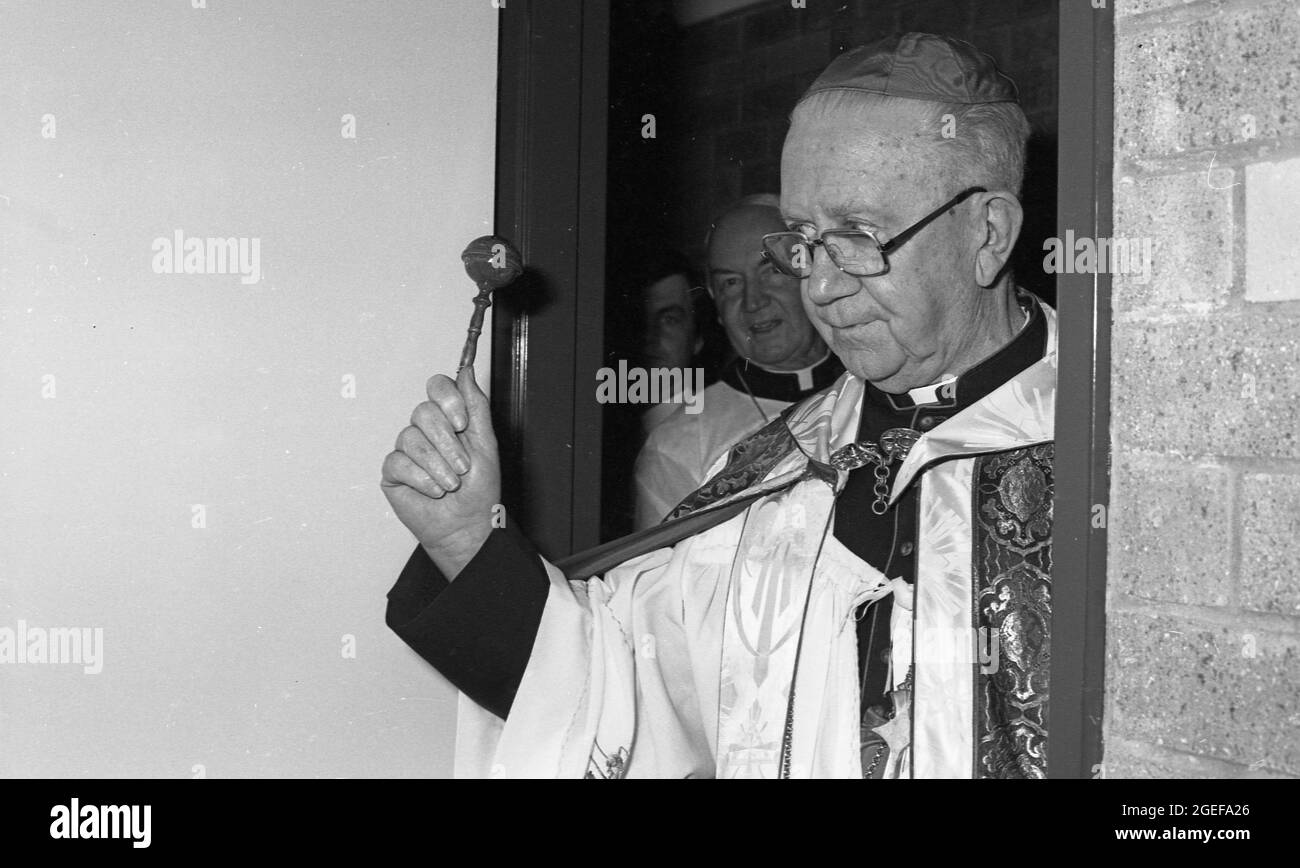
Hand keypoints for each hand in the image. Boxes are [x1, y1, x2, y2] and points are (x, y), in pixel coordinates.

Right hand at [381, 364, 500, 578]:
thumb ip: (476, 406)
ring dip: (437, 466)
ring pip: (410, 438)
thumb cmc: (480, 489)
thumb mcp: (486, 443)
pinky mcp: (393, 472)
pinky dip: (422, 479)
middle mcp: (426, 430)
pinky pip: (398, 463)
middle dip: (447, 443)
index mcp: (449, 418)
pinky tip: (434, 491)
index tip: (462, 424)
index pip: (438, 387)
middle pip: (423, 412)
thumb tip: (468, 370)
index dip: (448, 401)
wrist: (468, 526)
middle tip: (462, 466)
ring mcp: (407, 450)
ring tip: (451, 485)